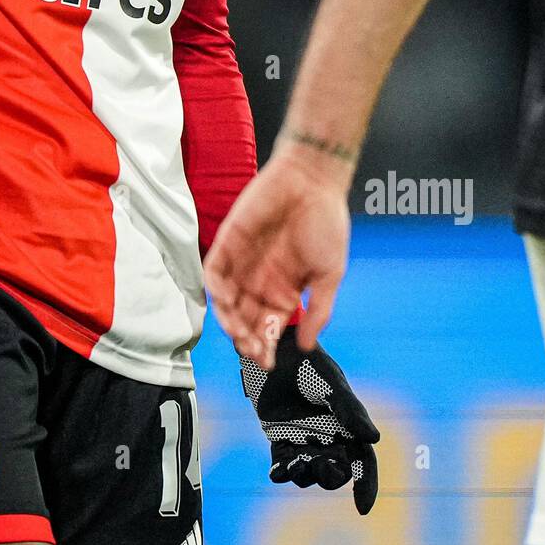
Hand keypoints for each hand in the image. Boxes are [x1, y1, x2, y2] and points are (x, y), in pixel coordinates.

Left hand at [204, 147, 350, 363]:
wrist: (314, 182)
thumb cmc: (326, 224)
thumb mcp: (329, 274)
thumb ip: (319, 310)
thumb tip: (306, 346)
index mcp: (284, 290)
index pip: (267, 327)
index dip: (265, 347)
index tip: (268, 362)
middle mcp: (260, 280)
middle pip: (244, 319)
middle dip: (245, 339)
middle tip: (252, 350)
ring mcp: (243, 262)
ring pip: (226, 300)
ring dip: (229, 320)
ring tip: (239, 333)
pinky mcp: (229, 241)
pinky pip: (215, 270)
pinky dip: (217, 288)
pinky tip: (229, 299)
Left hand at [241, 325, 379, 514]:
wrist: (275, 349)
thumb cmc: (309, 363)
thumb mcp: (332, 384)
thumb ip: (350, 411)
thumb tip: (374, 439)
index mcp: (348, 424)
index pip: (363, 460)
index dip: (366, 484)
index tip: (362, 508)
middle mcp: (328, 435)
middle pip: (335, 470)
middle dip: (329, 477)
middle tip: (320, 469)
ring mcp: (303, 437)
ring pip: (308, 470)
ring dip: (303, 475)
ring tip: (295, 467)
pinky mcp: (278, 436)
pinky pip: (282, 461)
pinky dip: (280, 471)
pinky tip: (277, 472)